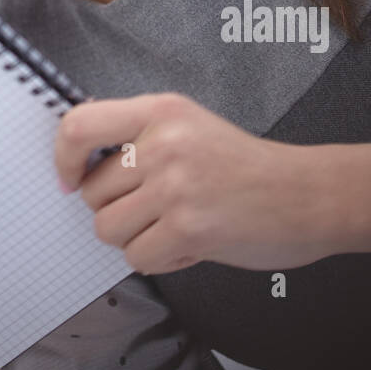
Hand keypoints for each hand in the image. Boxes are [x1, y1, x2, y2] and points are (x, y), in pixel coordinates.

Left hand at [54, 93, 342, 274]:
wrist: (307, 194)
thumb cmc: (246, 166)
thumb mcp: (190, 125)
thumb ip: (139, 134)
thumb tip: (79, 159)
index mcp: (161, 109)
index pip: (79, 125)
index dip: (63, 159)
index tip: (69, 179)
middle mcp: (164, 142)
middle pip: (92, 191)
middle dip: (115, 209)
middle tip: (153, 209)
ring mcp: (175, 186)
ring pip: (108, 228)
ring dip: (134, 237)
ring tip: (171, 226)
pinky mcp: (188, 228)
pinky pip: (137, 257)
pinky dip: (159, 259)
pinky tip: (188, 245)